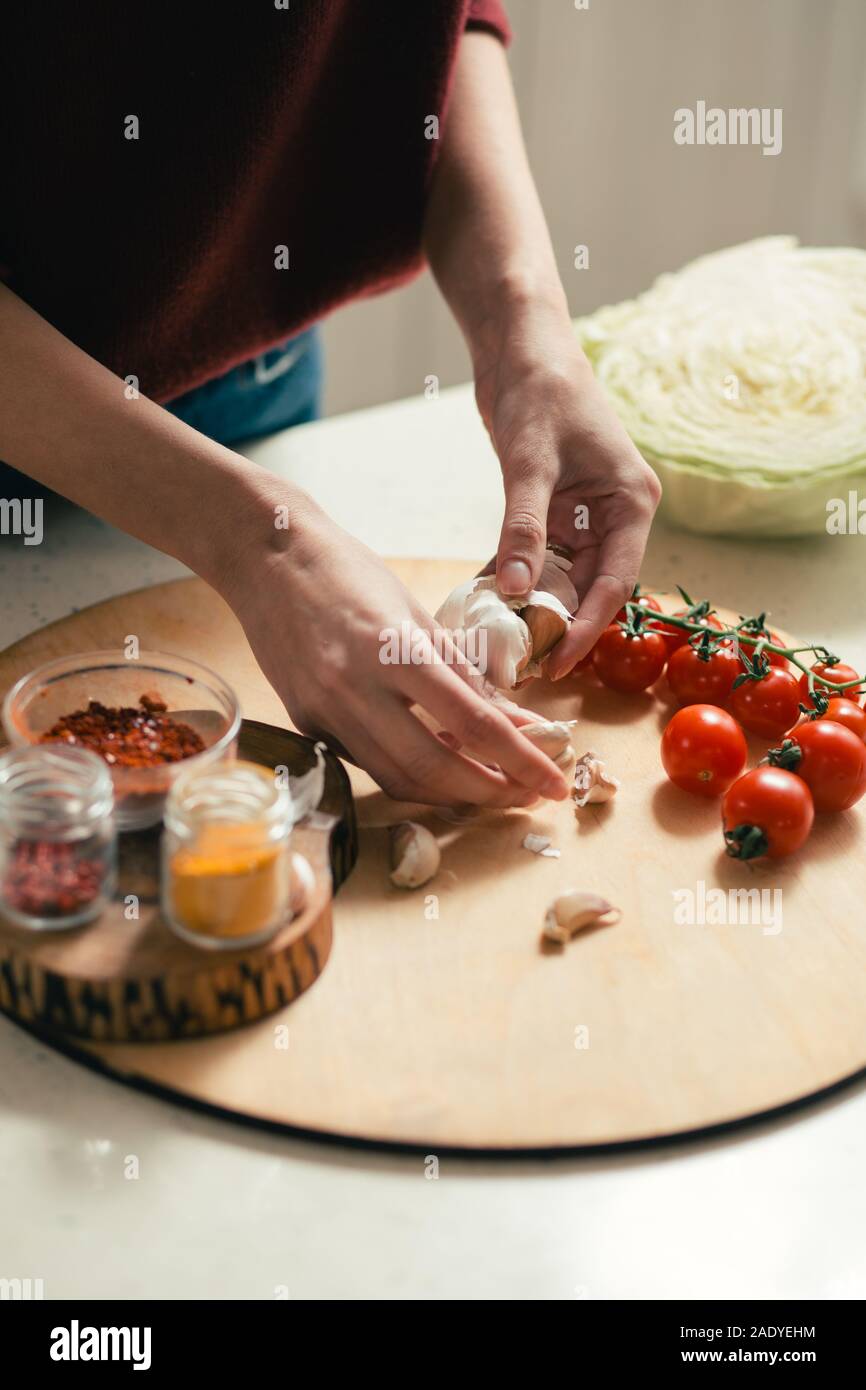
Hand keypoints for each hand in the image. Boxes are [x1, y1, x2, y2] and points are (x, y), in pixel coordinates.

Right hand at [221, 497, 569, 807]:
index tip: (555, 785)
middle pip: (434, 769)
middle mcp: (356, 688)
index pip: (473, 723)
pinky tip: (440, 768)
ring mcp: (325, 711)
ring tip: (492, 790)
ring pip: (397, 779)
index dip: (521, 761)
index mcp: (394, 649)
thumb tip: (517, 725)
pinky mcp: (305, 724)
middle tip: (527, 797)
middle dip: (490, 793)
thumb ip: (465, 674)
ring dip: (450, 796)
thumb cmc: (349, 572)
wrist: (267, 557)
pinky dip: (410, 774)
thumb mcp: (417, 613)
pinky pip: (367, 764)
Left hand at [474, 298, 661, 677]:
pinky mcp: (556, 508)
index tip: (556, 663)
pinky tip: (487, 598)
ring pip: (563, 575)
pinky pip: (540, 555)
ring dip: (534, 604)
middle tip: (522, 662)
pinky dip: (516, 574)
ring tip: (501, 640)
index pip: (614, 583)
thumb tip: (514, 591)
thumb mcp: (530, 464)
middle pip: (591, 586)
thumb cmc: (540, 392)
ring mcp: (586, 512)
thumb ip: (524, 528)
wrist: (522, 346)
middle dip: (557, 623)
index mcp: (632, 503)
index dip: (585, 628)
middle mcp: (616, 513)